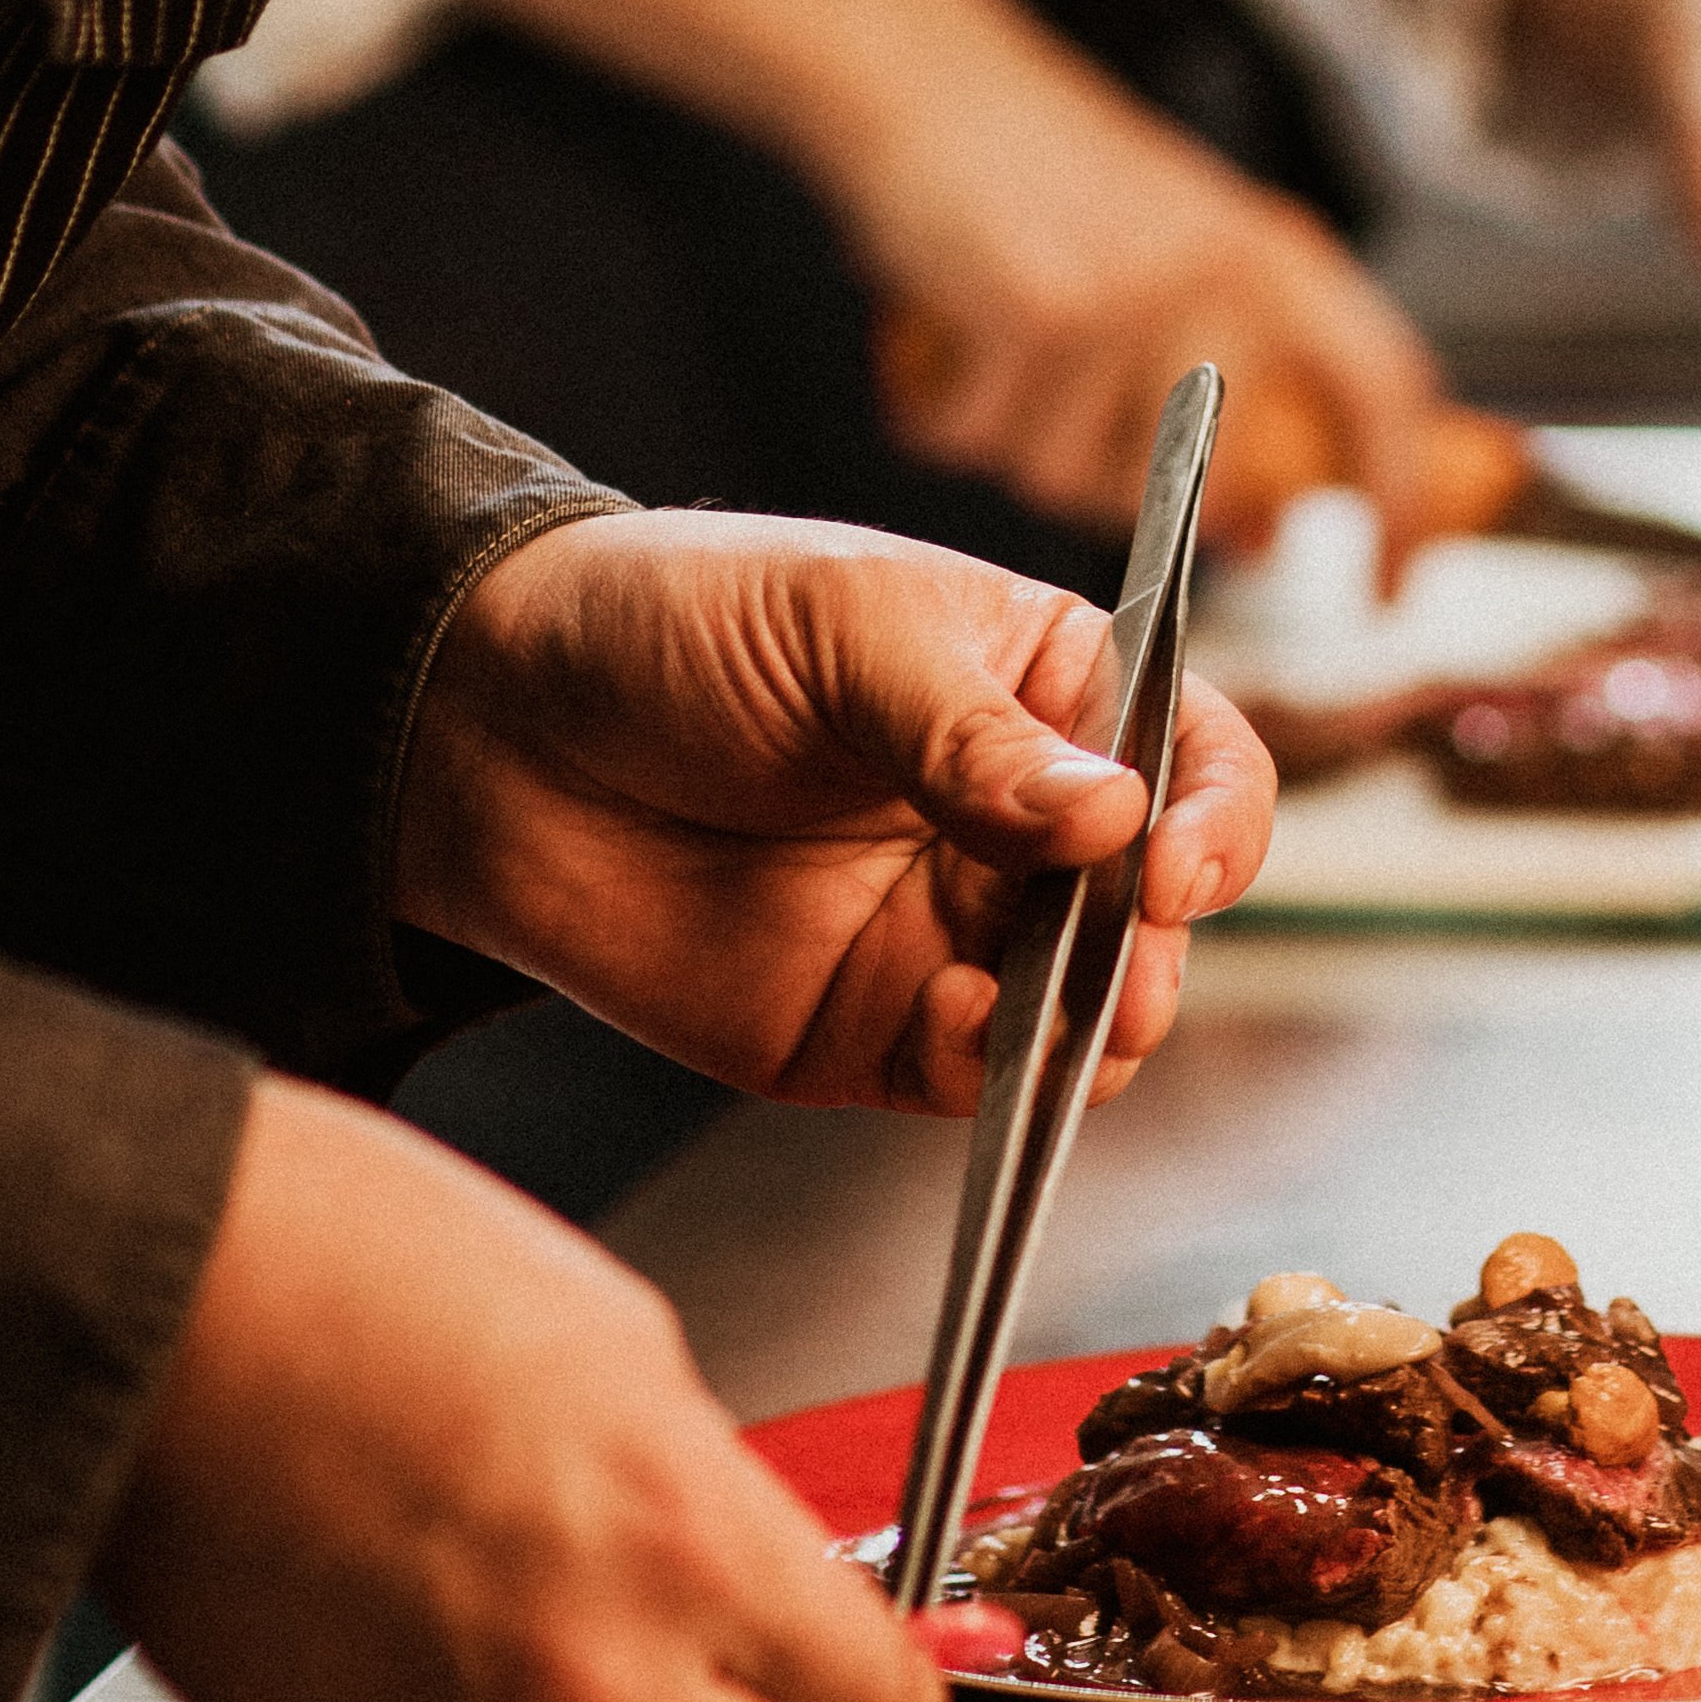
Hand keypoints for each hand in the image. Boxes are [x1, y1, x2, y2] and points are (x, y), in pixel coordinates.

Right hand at [97, 1074, 944, 1701]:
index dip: (882, 1687)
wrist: (165, 1304)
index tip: (866, 1672)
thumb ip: (711, 1493)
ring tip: (586, 1670)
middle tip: (742, 1677)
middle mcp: (601, 1676)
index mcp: (689, 1535)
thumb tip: (766, 1579)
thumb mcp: (619, 1340)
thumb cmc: (365, 1268)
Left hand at [391, 517, 1275, 1108]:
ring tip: (1064, 1013)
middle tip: (1123, 953)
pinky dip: (994, 1076)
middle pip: (1150, 904)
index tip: (1172, 858)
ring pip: (1085, 1011)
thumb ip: (973, 733)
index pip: (1187, 753)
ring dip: (1098, 1024)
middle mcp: (1016, 820)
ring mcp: (949, 932)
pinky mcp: (871, 1031)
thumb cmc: (673, 624)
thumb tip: (1113, 809)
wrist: (488, 730)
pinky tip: (957, 1033)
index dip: (1212, 811)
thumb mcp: (841, 629)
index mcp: (1041, 688)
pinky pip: (973, 1077)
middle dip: (1155, 941)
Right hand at [502, 0, 1447, 544]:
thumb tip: (1256, 521)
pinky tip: (941, 344)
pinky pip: (986, 443)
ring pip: (1073, 479)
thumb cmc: (1038, 165)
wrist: (921, 73)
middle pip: (1207, 484)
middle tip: (1072, 441)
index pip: (1386, 388)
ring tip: (996, 351)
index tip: (1392, 582)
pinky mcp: (1037, 312)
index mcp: (1275, 253)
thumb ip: (1231, 359)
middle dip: (1130, 499)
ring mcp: (1132, 296)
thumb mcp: (1178, 240)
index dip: (1404, 496)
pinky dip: (944, 416)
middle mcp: (1222, 276)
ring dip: (1017, 442)